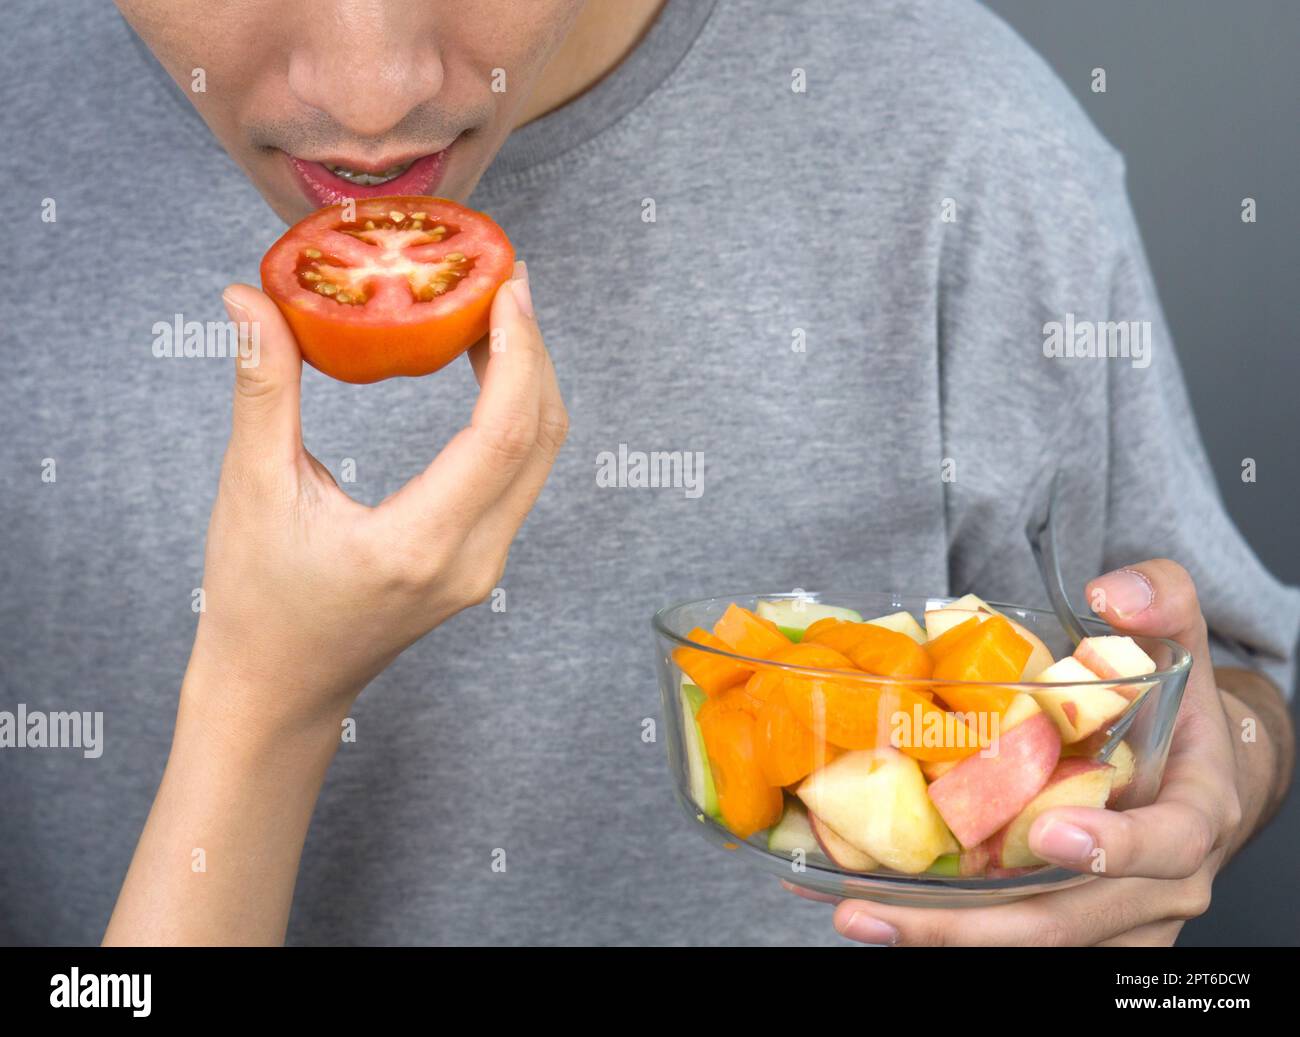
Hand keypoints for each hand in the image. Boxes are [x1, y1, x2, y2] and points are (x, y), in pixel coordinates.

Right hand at [188, 260, 566, 736]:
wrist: (279, 690)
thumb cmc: (257, 602)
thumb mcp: (252, 491)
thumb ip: (263, 390)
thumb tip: (249, 299)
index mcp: (419, 544)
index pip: (501, 434)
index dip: (517, 352)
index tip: (509, 287)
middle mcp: (471, 560)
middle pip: (539, 439)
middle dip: (533, 352)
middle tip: (505, 281)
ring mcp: (485, 567)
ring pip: (539, 458)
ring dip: (529, 382)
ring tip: (496, 314)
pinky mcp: (480, 564)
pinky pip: (520, 476)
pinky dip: (515, 416)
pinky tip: (486, 370)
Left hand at [791, 560, 1275, 945]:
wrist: (1200, 781)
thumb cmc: (1182, 718)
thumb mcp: (1185, 651)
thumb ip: (1162, 604)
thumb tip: (1113, 591)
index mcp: (1191, 820)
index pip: (1163, 846)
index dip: (1114, 847)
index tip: (1051, 833)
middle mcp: (1157, 888)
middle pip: (1064, 920)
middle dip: (974, 923)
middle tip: (880, 906)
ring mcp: (1115, 923)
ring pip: (1028, 941)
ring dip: (940, 935)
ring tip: (857, 915)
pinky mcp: (1076, 933)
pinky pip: (1009, 938)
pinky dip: (943, 927)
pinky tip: (873, 906)